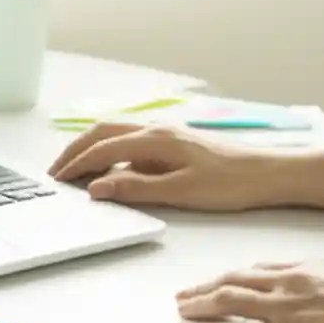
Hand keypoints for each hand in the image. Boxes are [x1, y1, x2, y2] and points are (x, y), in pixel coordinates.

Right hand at [48, 123, 277, 210]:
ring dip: (91, 146)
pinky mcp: (174, 141)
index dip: (77, 164)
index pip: (103, 149)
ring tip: (74, 168)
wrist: (267, 173)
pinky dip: (110, 149)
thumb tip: (96, 188)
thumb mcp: (180, 193)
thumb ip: (136, 189)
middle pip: (103, 132)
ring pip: (116, 132)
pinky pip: (130, 139)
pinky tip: (109, 167)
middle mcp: (156, 129)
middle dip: (76, 150)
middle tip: (56, 172)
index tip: (57, 180)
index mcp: (156, 139)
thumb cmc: (229, 184)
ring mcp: (165, 133)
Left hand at [176, 261, 323, 322]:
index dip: (235, 275)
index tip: (221, 278)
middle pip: (235, 280)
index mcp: (309, 268)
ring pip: (227, 301)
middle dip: (207, 286)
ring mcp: (282, 310)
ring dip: (198, 305)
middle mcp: (289, 284)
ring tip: (181, 309)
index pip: (260, 269)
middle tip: (187, 292)